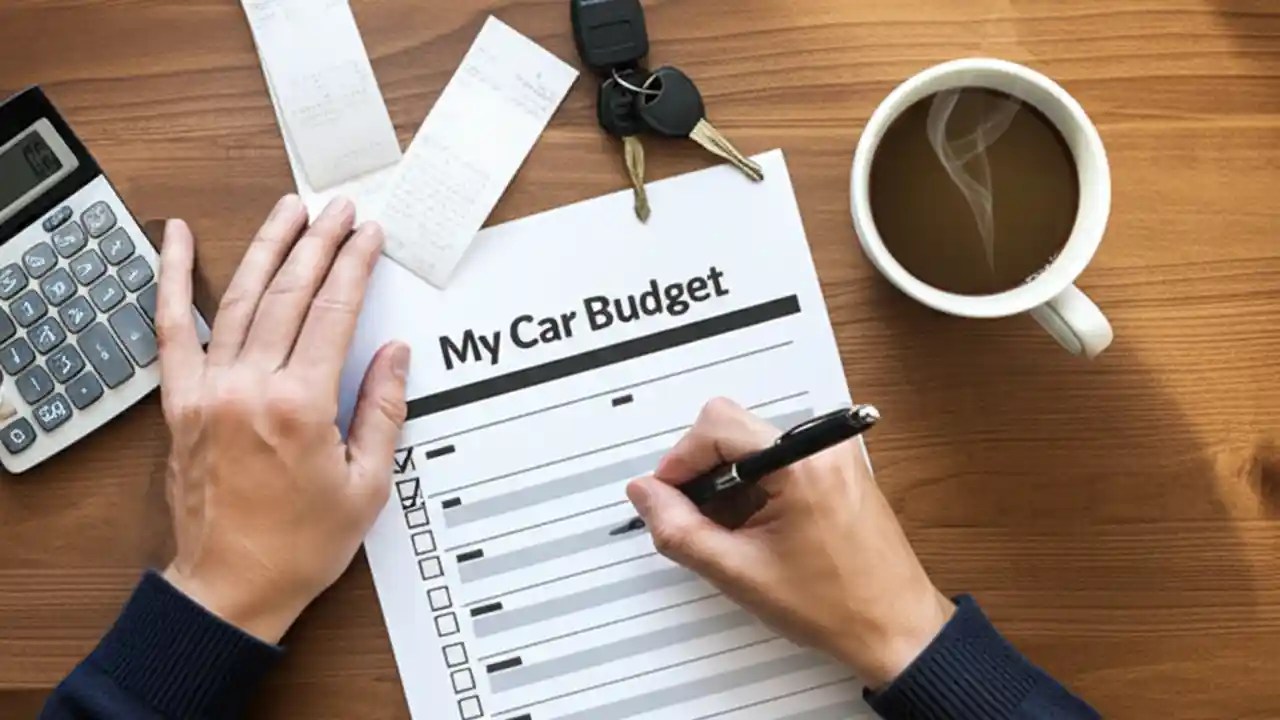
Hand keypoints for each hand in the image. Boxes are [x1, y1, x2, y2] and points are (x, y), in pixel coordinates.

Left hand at [156, 195, 408, 643]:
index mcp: (300, 406)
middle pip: (288, 294)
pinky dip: (173, 280)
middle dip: (319, 244)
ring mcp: (210, 391)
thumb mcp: (367, 485)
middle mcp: (250, 389)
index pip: (333, 312)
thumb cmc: (298, 546)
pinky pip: (171, 329)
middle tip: (339, 210)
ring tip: (289, 211)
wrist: (232, 586)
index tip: (367, 237)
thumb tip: (392, 355)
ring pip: (239, 298)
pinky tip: (179, 241)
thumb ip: (381, 411)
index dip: (354, 266)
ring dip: (268, 248)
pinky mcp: (182, 402)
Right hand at [626, 398, 953, 687]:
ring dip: (729, 485)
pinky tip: (757, 532)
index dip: (680, 461)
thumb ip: (679, 530)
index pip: (716, 425)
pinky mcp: (837, 470)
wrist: (895, 629)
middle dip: (703, 474)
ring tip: (734, 536)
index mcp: (802, 462)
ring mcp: (834, 455)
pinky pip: (778, 462)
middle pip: (733, 430)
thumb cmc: (835, 606)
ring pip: (752, 446)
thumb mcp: (738, 572)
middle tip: (698, 522)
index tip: (668, 497)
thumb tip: (646, 494)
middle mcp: (823, 446)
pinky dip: (754, 491)